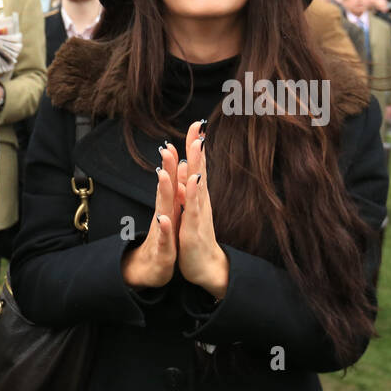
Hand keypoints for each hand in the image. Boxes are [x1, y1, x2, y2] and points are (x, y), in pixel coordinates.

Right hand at [121, 136, 180, 288]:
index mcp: (170, 204)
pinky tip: (163, 219)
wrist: (153, 269)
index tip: (186, 135)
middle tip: (168, 147)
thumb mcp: (172, 213)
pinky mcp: (163, 249)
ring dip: (162, 191)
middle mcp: (163, 213)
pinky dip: (163, 228)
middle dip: (167, 167)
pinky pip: (163, 237)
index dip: (178, 157)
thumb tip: (179, 167)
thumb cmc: (165, 239)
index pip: (174, 177)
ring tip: (162, 175)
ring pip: (162, 208)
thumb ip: (175, 189)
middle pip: (166, 186)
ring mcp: (162, 230)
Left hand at [175, 121, 228, 299]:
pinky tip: (191, 180)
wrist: (204, 266)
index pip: (196, 166)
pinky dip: (191, 194)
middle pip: (199, 169)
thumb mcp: (190, 210)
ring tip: (195, 145)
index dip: (195, 146)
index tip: (196, 124)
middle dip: (197, 148)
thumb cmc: (197, 237)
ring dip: (196, 165)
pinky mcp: (194, 229)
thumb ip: (188, 190)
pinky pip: (192, 209)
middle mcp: (200, 201)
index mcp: (197, 196)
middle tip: (197, 125)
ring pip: (197, 185)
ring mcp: (198, 214)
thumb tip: (186, 169)